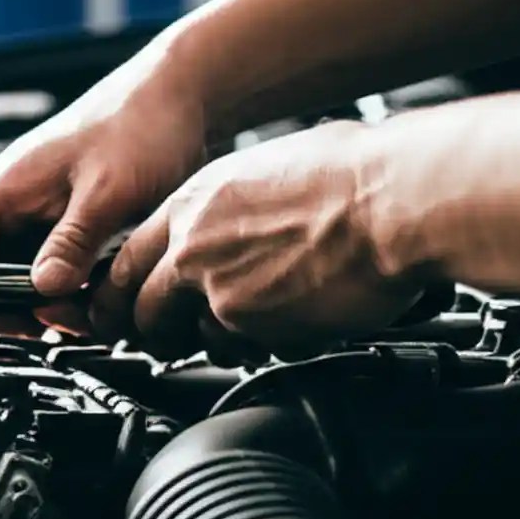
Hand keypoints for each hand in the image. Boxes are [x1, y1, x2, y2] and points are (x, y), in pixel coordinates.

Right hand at [0, 43, 207, 335]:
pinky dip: (77, 286)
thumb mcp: (107, 193)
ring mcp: (46, 210)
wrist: (185, 96)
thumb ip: (71, 243)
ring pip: (27, 272)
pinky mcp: (77, 219)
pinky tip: (105, 292)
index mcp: (8, 187)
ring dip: (52, 299)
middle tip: (53, 322)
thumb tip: (41, 288)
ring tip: (88, 312)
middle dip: (15, 303)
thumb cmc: (143, 124)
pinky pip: (60, 264)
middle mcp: (19, 201)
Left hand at [104, 120, 421, 361]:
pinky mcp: (257, 324)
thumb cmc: (352, 172)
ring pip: (195, 339)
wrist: (393, 198)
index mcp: (191, 203)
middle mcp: (192, 246)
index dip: (126, 289)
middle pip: (143, 310)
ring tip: (251, 333)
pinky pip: (250, 351)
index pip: (128, 259)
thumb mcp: (268, 167)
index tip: (128, 304)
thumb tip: (241, 213)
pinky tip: (296, 329)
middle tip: (167, 341)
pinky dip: (270, 348)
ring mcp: (219, 289)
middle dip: (155, 332)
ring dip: (220, 344)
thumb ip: (235, 205)